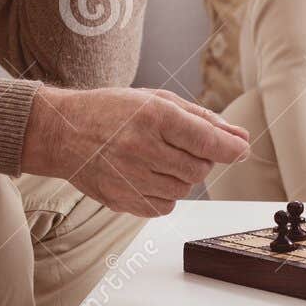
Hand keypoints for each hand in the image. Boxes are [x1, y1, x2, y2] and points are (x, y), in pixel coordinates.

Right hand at [20, 86, 251, 215]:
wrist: (62, 132)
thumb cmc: (112, 111)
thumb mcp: (156, 100)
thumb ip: (202, 119)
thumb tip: (240, 139)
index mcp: (154, 116)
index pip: (207, 141)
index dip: (231, 148)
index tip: (242, 149)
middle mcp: (142, 148)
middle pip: (199, 169)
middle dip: (200, 159)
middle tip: (180, 145)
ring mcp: (130, 178)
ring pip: (184, 189)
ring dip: (181, 175)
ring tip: (157, 157)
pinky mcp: (122, 200)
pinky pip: (164, 206)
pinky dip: (164, 193)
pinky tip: (145, 174)